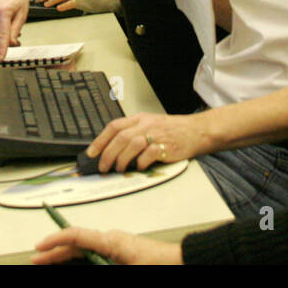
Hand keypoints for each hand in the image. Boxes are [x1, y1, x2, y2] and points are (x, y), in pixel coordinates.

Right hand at [0, 0, 32, 57]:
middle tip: (16, 35)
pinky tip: (0, 21)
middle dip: (6, 39)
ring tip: (8, 24)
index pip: (3, 34)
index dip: (3, 47)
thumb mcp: (22, 16)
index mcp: (4, 10)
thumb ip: (16, 31)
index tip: (1, 57)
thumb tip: (10, 44)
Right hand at [33, 227, 182, 264]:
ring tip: (48, 262)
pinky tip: (70, 264)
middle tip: (36, 259)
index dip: (55, 240)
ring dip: (65, 256)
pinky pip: (93, 253)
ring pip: (83, 249)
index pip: (76, 236)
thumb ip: (102, 267)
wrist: (182, 261)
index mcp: (111, 241)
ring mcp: (115, 244)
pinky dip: (79, 258)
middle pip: (76, 244)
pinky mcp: (119, 251)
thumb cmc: (160, 263)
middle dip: (54, 252)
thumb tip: (82, 266)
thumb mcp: (127, 269)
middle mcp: (111, 239)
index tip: (39, 247)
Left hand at [87, 112, 208, 170]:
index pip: (114, 126)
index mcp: (139, 118)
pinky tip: (139, 167)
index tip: (91, 153)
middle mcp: (146, 124)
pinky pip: (149, 154)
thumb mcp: (150, 124)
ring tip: (119, 169)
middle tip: (103, 167)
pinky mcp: (166, 146)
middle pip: (120, 137)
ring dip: (122, 159)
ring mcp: (156, 134)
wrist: (196, 131)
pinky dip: (140, 162)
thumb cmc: (172, 130)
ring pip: (132, 144)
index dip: (100, 140)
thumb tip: (112, 149)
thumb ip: (133, 132)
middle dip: (108, 154)